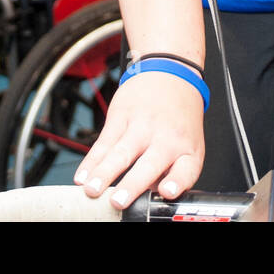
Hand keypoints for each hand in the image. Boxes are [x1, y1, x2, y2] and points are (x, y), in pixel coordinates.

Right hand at [73, 71, 204, 209]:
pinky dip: (91, 161)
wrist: (170, 72)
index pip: (186, 169)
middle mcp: (164, 138)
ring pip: (119, 153)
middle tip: (117, 201)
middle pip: (148, 164)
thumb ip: (174, 174)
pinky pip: (103, 142)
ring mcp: (140, 126)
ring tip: (92, 190)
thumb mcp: (190, 145)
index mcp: (186, 149)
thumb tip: (152, 196)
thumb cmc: (180, 117)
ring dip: (104, 173)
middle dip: (131, 184)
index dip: (177, 182)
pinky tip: (82, 175)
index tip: (167, 192)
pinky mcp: (121, 116)